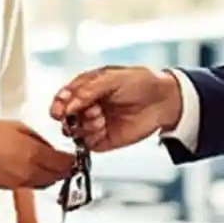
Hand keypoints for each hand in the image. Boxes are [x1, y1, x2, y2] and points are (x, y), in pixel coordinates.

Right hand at [0, 120, 74, 188]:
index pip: (63, 164)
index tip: (76, 157)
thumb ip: (39, 140)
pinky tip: (33, 168)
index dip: (73, 161)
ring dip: (52, 176)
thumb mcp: (20, 127)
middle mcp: (28, 172)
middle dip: (65, 170)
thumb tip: (50, 148)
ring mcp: (18, 182)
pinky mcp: (8, 187)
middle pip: (57, 177)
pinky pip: (31, 185)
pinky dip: (38, 179)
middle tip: (68, 162)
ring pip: (45, 184)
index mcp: (33, 154)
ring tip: (51, 164)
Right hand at [49, 65, 182, 151]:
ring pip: (74, 131)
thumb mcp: (112, 78)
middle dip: (71, 115)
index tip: (60, 108)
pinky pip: (88, 144)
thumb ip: (88, 90)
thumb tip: (69, 103)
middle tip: (83, 111)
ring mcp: (95, 124)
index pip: (63, 97)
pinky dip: (91, 138)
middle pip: (65, 116)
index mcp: (86, 88)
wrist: (164, 100)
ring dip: (84, 125)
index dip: (59, 103)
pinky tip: (103, 128)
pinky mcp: (103, 140)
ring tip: (99, 117)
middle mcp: (87, 106)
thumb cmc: (141, 82)